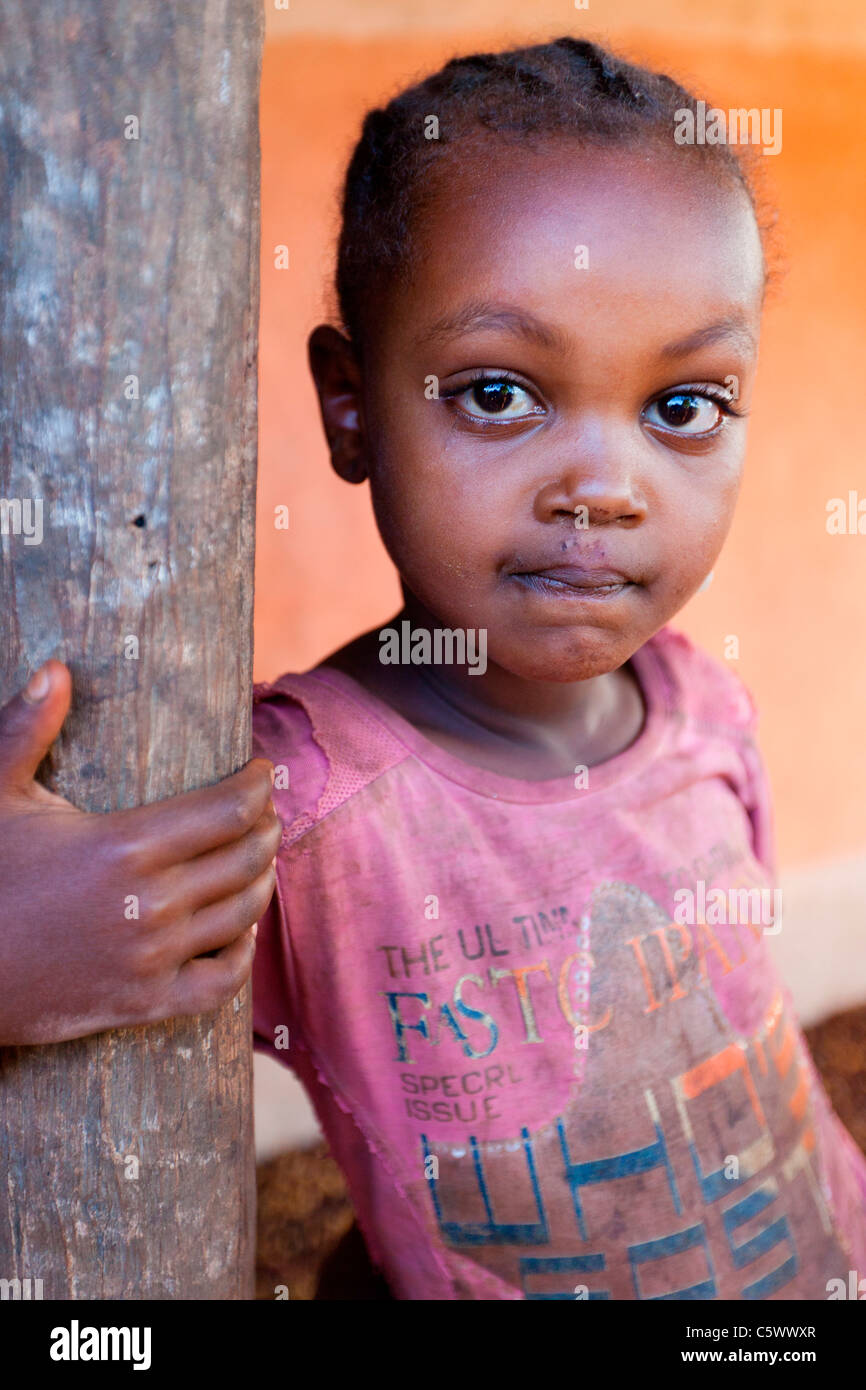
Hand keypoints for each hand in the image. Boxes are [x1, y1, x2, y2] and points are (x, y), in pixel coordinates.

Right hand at [0, 660, 279, 1043]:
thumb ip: (25, 730)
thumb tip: (55, 669)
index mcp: (124, 845)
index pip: (228, 809)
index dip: (257, 786)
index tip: (260, 770)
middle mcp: (150, 903)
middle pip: (247, 857)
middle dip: (267, 826)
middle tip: (266, 810)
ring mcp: (150, 957)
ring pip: (243, 914)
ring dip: (262, 881)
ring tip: (259, 858)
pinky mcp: (142, 1003)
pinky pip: (220, 984)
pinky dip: (241, 956)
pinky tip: (241, 932)